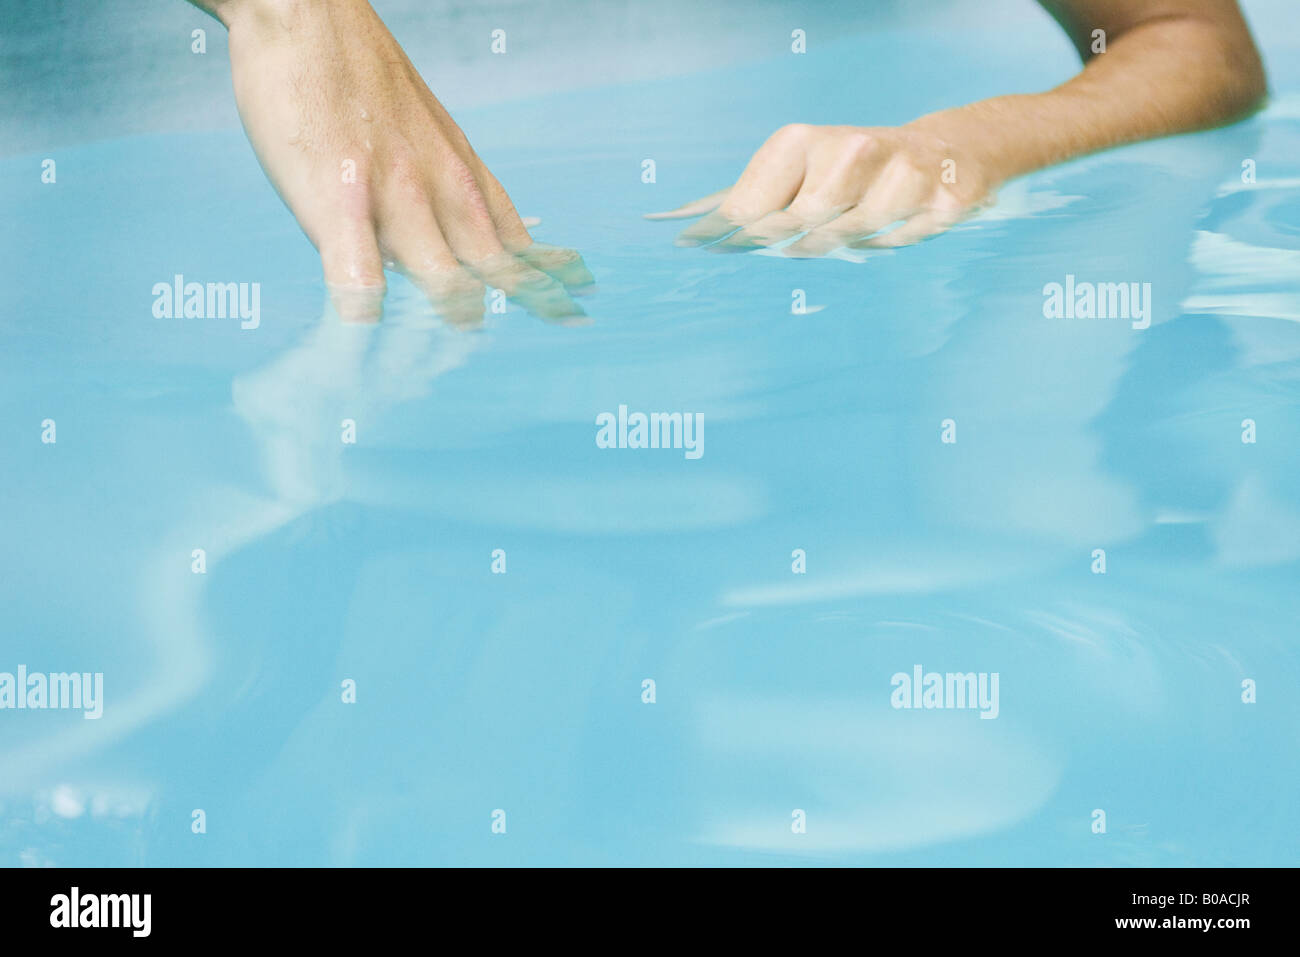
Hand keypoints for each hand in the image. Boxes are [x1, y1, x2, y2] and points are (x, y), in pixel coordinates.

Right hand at [220, 0, 591, 321]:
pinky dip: (373, 327)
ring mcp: (393, 198)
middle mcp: (440, 188)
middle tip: (570, 329)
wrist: (303, 6)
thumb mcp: (422, 128)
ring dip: (463, 325)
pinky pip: (359, 282)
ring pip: (446, 282)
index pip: (517, 236)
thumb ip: (443, 183)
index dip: (548, 274)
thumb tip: (453, 242)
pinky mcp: (336, 203)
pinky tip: (381, 358)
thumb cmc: (355, 74)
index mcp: (458, 172)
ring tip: (480, 366)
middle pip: (498, 265)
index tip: (580, 299)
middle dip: (534, 304)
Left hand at [647, 122, 1002, 256]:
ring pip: (849, 236)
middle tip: (786, 241)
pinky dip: (888, 242)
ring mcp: (900, 172)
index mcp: (804, 142)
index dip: (725, 232)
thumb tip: (686, 229)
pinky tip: (891, 224)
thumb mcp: (800, 171)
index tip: (695, 248)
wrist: (946, 150)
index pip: (752, 202)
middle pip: (799, 223)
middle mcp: (850, 148)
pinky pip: (896, 243)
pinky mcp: (940, 199)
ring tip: (842, 230)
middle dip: (787, 240)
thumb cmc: (851, 172)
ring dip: (840, 243)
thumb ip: (752, 200)